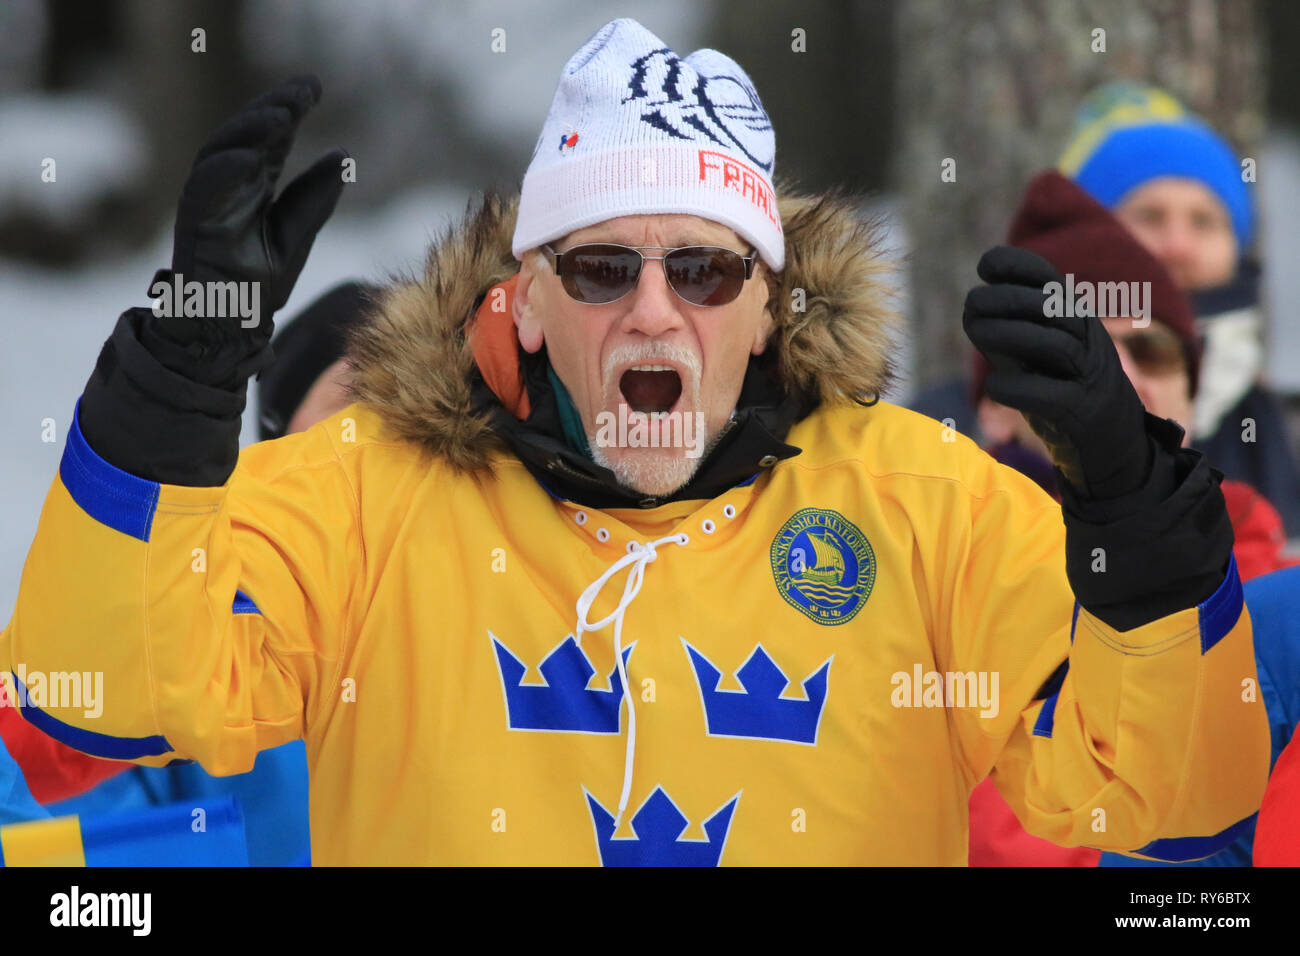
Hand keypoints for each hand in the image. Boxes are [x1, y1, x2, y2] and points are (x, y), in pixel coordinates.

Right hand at [168, 74, 346, 332]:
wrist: (230, 331)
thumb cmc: (258, 286)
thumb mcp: (296, 235)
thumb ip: (314, 198)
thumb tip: (342, 155)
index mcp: (253, 186)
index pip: (271, 138)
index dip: (290, 109)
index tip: (315, 87)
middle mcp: (228, 187)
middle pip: (247, 136)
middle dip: (273, 109)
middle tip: (304, 91)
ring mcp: (208, 204)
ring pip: (221, 152)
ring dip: (249, 131)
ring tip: (282, 116)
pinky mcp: (194, 227)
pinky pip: (202, 191)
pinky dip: (223, 172)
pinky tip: (249, 158)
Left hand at [962, 245, 1156, 500]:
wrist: (1111, 443)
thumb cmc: (1063, 391)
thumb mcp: (1036, 355)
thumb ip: (1010, 333)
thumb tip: (972, 308)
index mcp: (1076, 321)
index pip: (1053, 282)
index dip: (1021, 266)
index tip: (986, 265)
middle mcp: (1088, 341)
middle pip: (1055, 308)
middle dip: (1009, 298)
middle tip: (971, 302)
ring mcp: (1089, 376)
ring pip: (1057, 345)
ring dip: (1010, 334)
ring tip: (975, 330)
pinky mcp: (1084, 413)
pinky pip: (1053, 395)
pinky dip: (1020, 388)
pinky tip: (994, 386)